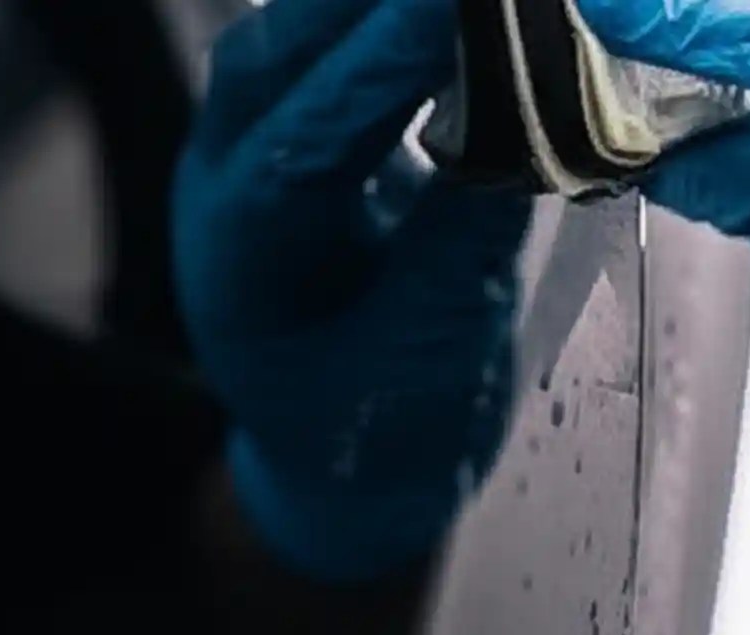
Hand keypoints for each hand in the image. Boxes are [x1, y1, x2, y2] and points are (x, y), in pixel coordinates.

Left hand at [173, 0, 531, 581]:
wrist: (356, 473)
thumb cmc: (387, 438)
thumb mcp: (439, 352)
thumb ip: (470, 232)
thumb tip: (524, 111)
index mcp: (240, 267)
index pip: (302, 144)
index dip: (380, 69)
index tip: (457, 7)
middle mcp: (225, 192)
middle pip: (275, 61)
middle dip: (368, 7)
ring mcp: (257, 160)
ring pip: (295, 47)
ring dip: (373, 8)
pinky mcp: (306, 146)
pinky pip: (333, 62)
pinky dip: (390, 31)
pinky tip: (448, 17)